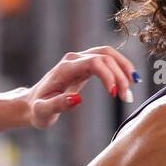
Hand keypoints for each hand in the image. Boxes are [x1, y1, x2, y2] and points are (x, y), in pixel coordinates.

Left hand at [24, 46, 139, 128]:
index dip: (109, 76)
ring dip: (123, 67)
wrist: (31, 103)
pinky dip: (120, 67)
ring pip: (108, 54)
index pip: (94, 63)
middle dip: (120, 74)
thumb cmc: (37, 110)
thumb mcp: (43, 112)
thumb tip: (77, 99)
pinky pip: (107, 59)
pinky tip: (129, 80)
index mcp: (65, 69)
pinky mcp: (85, 65)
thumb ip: (58, 105)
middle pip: (105, 56)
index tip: (116, 95)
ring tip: (133, 86)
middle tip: (127, 97)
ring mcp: (79, 60)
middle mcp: (73, 59)